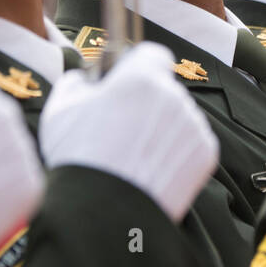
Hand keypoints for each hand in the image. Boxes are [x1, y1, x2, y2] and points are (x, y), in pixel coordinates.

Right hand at [39, 43, 218, 222]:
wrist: (106, 213)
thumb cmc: (79, 158)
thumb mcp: (60, 109)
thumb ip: (76, 81)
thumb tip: (85, 78)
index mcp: (141, 78)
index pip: (153, 53)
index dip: (138, 66)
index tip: (126, 82)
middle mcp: (173, 96)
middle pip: (165, 88)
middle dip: (148, 102)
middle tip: (122, 128)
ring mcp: (192, 125)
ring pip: (179, 116)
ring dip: (162, 127)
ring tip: (133, 156)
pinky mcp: (205, 153)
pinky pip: (190, 142)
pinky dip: (175, 152)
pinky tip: (150, 169)